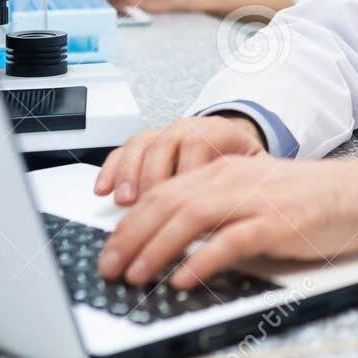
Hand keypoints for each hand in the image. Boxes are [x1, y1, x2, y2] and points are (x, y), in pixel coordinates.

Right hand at [94, 115, 267, 204]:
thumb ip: (242, 193)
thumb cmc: (247, 169)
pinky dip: (112, 169)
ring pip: (141, 146)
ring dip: (129, 176)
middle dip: (151, 182)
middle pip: (163, 147)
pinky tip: (103, 191)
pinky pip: (123, 150)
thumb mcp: (255, 177)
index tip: (182, 207)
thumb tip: (230, 228)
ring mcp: (164, 134)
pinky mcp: (146, 144)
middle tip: (146, 215)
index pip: (197, 145)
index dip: (185, 173)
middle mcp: (188, 128)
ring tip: (124, 203)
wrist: (239, 147)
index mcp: (219, 132)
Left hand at [96, 155, 357, 288]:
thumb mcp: (251, 195)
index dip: (129, 223)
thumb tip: (171, 241)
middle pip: (167, 204)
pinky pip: (230, 241)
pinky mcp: (276, 224)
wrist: (357, 194)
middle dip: (130, 238)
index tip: (109, 250)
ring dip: (156, 249)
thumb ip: (214, 210)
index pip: (162, 193)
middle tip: (109, 268)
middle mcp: (232, 180)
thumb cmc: (306, 200)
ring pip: (190, 219)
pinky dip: (202, 260)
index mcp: (222, 172)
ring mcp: (254, 201)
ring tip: (136, 276)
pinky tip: (184, 278)